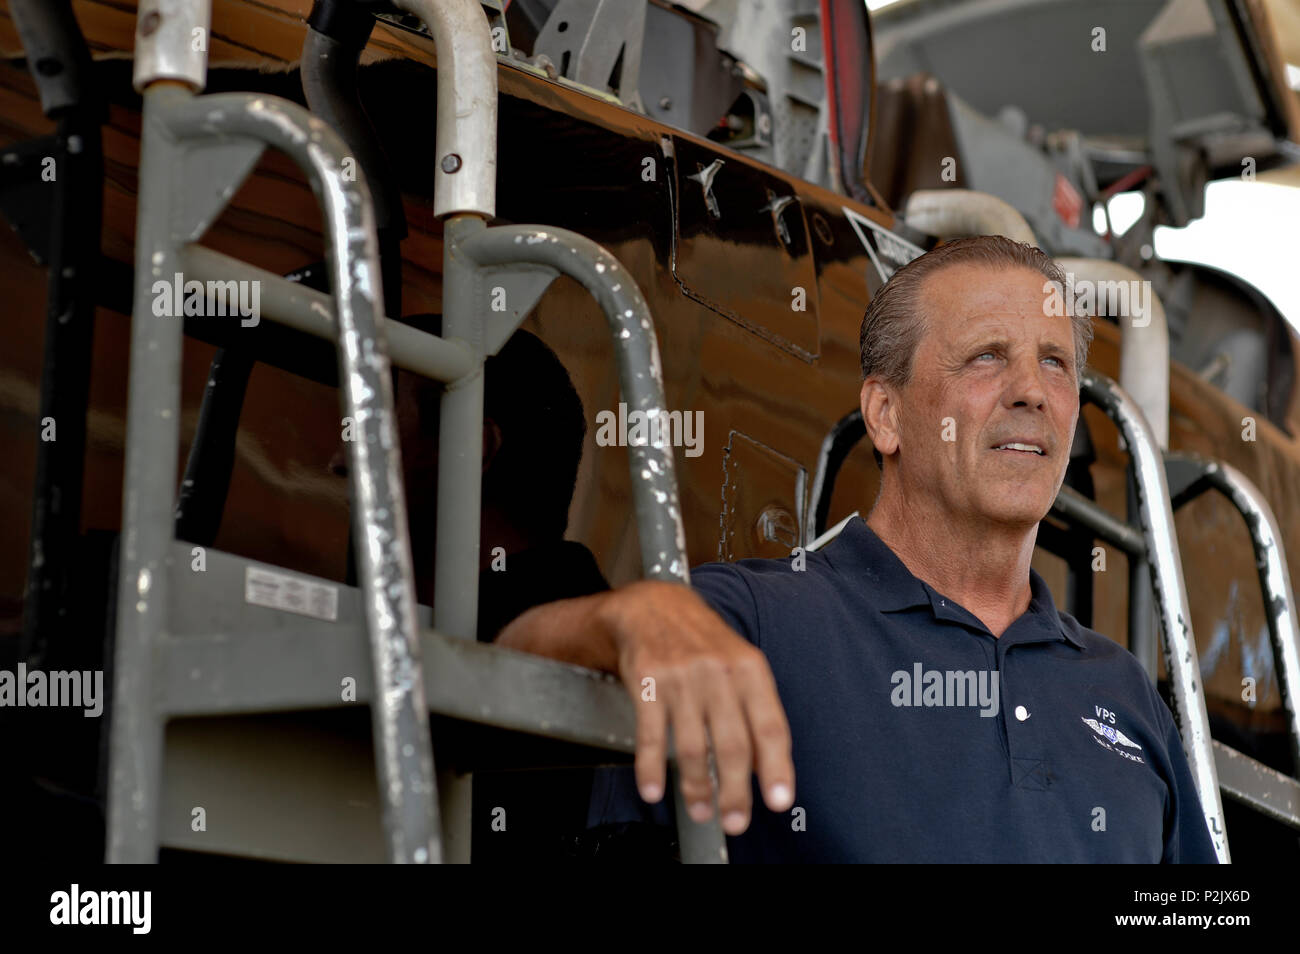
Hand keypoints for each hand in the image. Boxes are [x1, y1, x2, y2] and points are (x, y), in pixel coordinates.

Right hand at [598, 581, 795, 834]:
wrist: (653, 607)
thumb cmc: (703, 642)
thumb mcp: (740, 664)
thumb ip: (755, 711)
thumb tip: (765, 766)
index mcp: (749, 670)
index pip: (770, 726)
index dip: (777, 767)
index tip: (779, 801)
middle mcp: (717, 674)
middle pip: (732, 744)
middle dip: (735, 791)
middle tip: (736, 820)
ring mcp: (681, 680)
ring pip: (691, 747)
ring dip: (696, 787)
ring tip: (701, 810)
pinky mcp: (647, 684)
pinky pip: (649, 736)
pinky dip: (650, 769)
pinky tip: (654, 790)